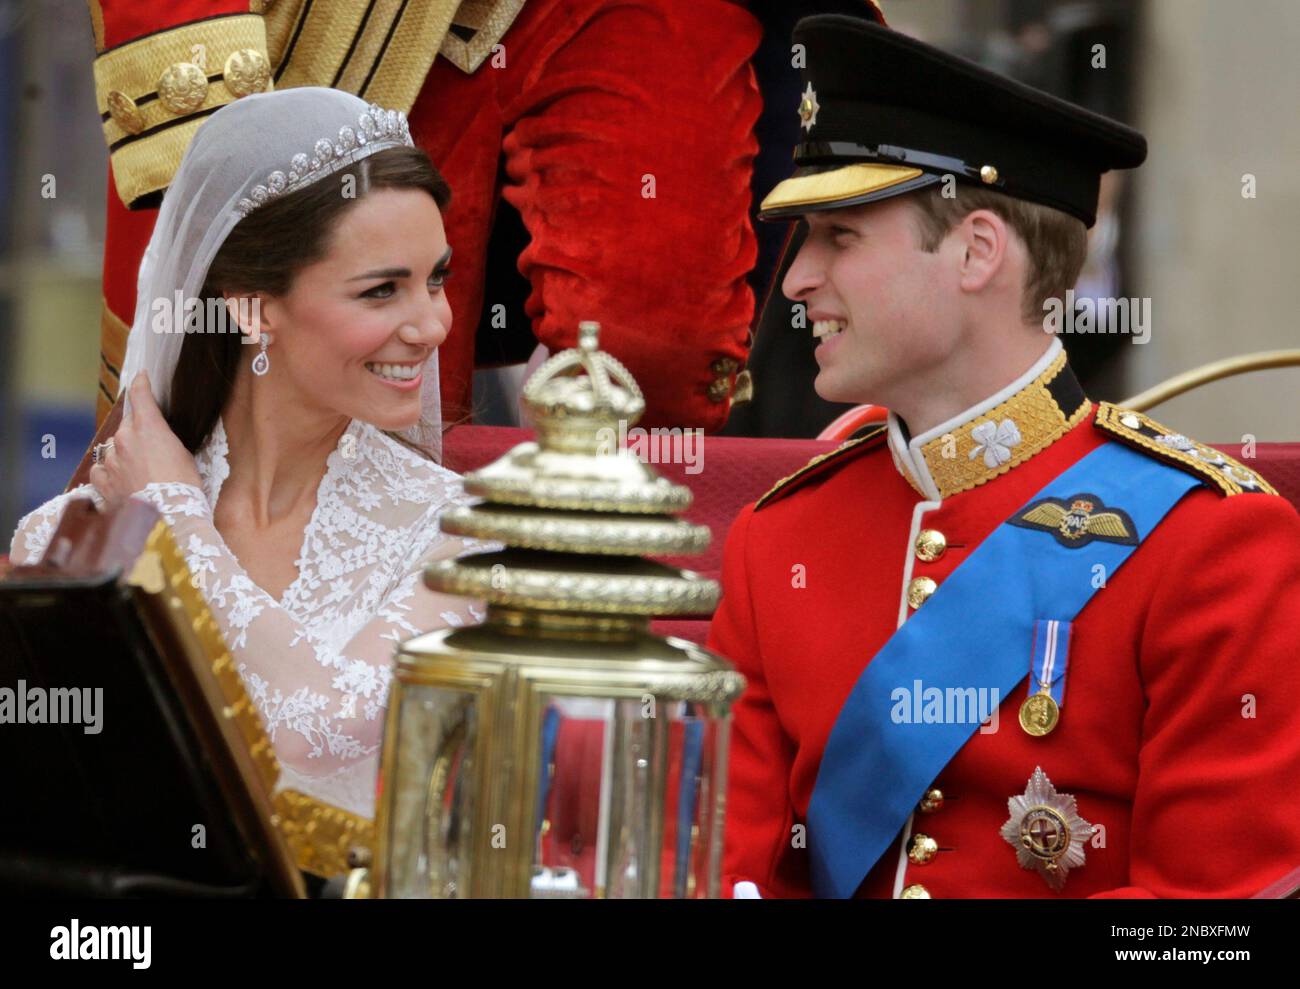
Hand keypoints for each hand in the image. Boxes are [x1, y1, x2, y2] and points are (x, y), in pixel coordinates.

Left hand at [89, 371, 202, 509]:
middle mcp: (124, 439)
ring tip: (140, 472)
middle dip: (137, 432)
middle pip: (127, 426)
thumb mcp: (184, 455)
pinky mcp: (103, 482)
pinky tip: (121, 480)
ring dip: (124, 455)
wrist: (168, 518)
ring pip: (113, 449)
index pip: (140, 396)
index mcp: (147, 428)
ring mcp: (111, 461)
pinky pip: (101, 470)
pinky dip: (109, 472)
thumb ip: (165, 440)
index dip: (141, 383)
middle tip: (153, 448)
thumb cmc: (183, 487)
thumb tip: (157, 439)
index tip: (141, 377)